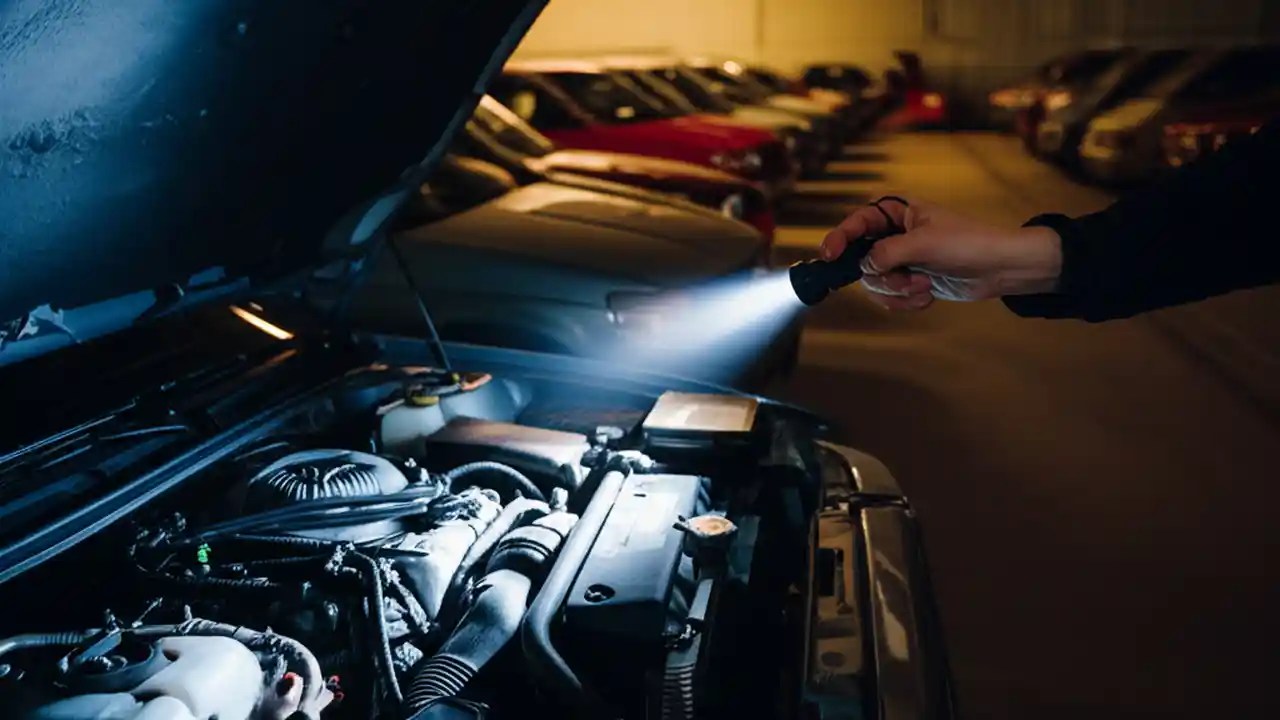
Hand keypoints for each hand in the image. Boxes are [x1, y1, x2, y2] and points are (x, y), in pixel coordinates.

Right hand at [820, 197, 1063, 310]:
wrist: (1000, 268)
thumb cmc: (967, 243)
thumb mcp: (924, 243)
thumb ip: (886, 252)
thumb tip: (863, 266)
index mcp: (896, 212)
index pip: (858, 222)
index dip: (840, 238)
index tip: (829, 256)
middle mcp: (893, 234)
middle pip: (861, 260)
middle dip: (885, 276)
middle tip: (908, 279)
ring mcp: (900, 259)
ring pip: (875, 282)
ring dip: (899, 291)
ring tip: (925, 287)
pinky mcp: (909, 280)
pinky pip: (889, 296)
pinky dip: (906, 301)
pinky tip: (928, 296)